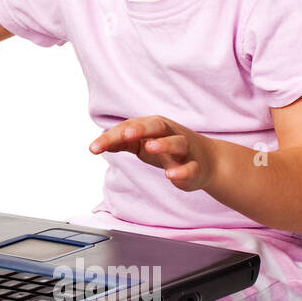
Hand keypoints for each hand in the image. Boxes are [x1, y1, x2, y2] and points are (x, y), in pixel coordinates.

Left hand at [88, 115, 218, 192]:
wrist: (208, 162)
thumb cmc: (168, 150)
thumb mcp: (143, 144)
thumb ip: (122, 143)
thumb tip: (97, 144)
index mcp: (154, 127)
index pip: (130, 127)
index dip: (112, 137)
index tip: (94, 148)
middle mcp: (170, 134)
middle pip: (157, 125)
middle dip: (141, 128)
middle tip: (126, 134)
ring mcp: (185, 150)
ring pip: (177, 143)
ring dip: (163, 144)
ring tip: (149, 148)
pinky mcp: (196, 168)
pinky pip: (191, 168)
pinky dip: (181, 171)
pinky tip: (170, 175)